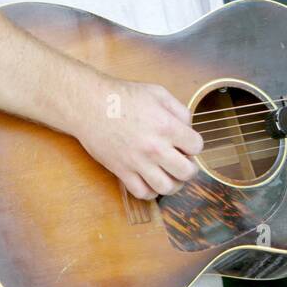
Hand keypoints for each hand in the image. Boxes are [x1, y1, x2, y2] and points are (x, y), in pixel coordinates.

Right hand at [71, 77, 203, 200]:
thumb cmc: (122, 96)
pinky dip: (151, 191)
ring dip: (173, 183)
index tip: (186, 142)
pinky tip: (151, 180)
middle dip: (189, 167)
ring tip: (169, 173)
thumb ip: (179, 110)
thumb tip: (189, 128)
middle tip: (182, 160)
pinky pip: (142, 193)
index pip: (196, 146)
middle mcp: (154, 147)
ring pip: (167, 188)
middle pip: (187, 172)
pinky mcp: (121, 171)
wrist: (90, 105)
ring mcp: (137, 162)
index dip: (194, 144)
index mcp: (166, 126)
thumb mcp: (157, 93)